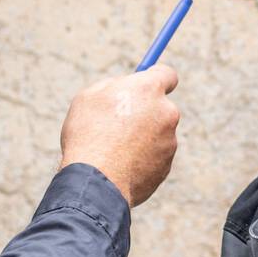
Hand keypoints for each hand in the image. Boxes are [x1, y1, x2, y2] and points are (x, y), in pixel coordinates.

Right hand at [58, 65, 179, 206]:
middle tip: (120, 123)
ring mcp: (170, 140)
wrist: (96, 181)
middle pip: (161, 107)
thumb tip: (126, 86)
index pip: (167, 75)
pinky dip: (141, 159)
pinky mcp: (166, 165)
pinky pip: (154, 156)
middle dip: (145, 112)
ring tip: (113, 149)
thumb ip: (114, 86)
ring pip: (156, 134)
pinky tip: (119, 166)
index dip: (157, 78)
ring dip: (141, 138)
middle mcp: (166, 112)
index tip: (148, 85)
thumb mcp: (89, 98)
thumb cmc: (88, 134)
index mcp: (148, 89)